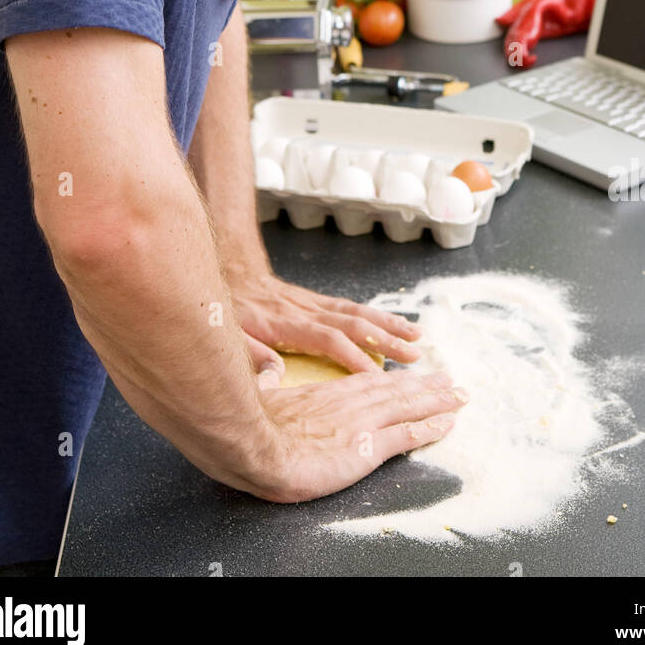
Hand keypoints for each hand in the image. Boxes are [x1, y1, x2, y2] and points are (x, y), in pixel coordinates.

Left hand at [227, 267, 421, 385]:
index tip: (376, 376)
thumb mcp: (228, 334)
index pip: (327, 340)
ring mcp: (312, 303)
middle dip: (386, 339)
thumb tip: (276, 375)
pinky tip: (391, 323)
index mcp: (285, 323)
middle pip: (352, 323)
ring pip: (357, 311)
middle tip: (414, 354)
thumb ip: (250, 354)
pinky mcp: (315, 299)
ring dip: (389, 323)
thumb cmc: (227, 309)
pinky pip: (350, 306)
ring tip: (417, 335)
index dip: (352, 357)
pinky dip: (374, 314)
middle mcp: (305, 310)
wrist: (229, 268)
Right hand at [250, 366, 467, 501]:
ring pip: (409, 406)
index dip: (391, 378)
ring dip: (437, 401)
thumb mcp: (259, 393)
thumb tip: (269, 368)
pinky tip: (448, 424)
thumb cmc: (252, 423)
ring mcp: (362, 422)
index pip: (367, 381)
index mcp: (325, 391)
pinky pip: (407, 435)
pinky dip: (430, 428)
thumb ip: (268, 379)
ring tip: (459, 396)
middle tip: (448, 380)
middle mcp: (350, 401)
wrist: (255, 446)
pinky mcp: (369, 446)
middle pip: (396, 389)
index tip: (408, 374)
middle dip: (424, 385)